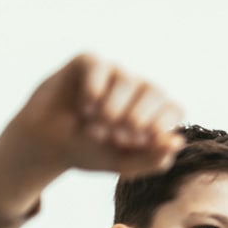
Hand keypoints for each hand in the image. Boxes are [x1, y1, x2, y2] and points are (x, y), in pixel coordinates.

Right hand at [0, 53, 184, 177]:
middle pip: (155, 90)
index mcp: (153, 112)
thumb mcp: (124, 164)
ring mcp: (113, 73)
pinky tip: (86, 108)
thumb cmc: (90, 151)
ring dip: (113, 107)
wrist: (49, 144)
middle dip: (136, 117)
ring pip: (127, 79)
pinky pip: (99, 66)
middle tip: (116, 136)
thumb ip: (154, 159)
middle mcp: (137, 89)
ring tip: (96, 127)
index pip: (174, 108)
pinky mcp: (88, 63)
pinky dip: (94, 89)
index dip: (158, 125)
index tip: (138, 142)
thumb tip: (177, 142)